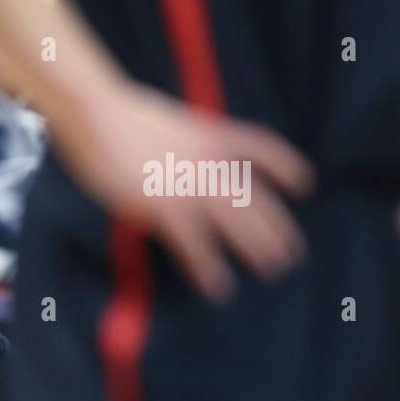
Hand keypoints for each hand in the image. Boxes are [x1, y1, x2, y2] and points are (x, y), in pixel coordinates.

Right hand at [53, 81, 315, 301]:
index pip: (260, 148)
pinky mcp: (163, 206)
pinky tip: (217, 286)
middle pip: (255, 196)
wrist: (96, 114)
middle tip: (289, 252)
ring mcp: (188, 184)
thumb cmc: (114, 116)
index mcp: (209, 134)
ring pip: (237, 221)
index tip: (303, 185)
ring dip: (258, 247)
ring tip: (273, 269)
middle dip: (276, 226)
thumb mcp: (161, 123)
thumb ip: (177, 144)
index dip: (285, 166)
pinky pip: (195, 244)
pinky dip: (208, 267)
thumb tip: (173, 160)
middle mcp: (208, 161)